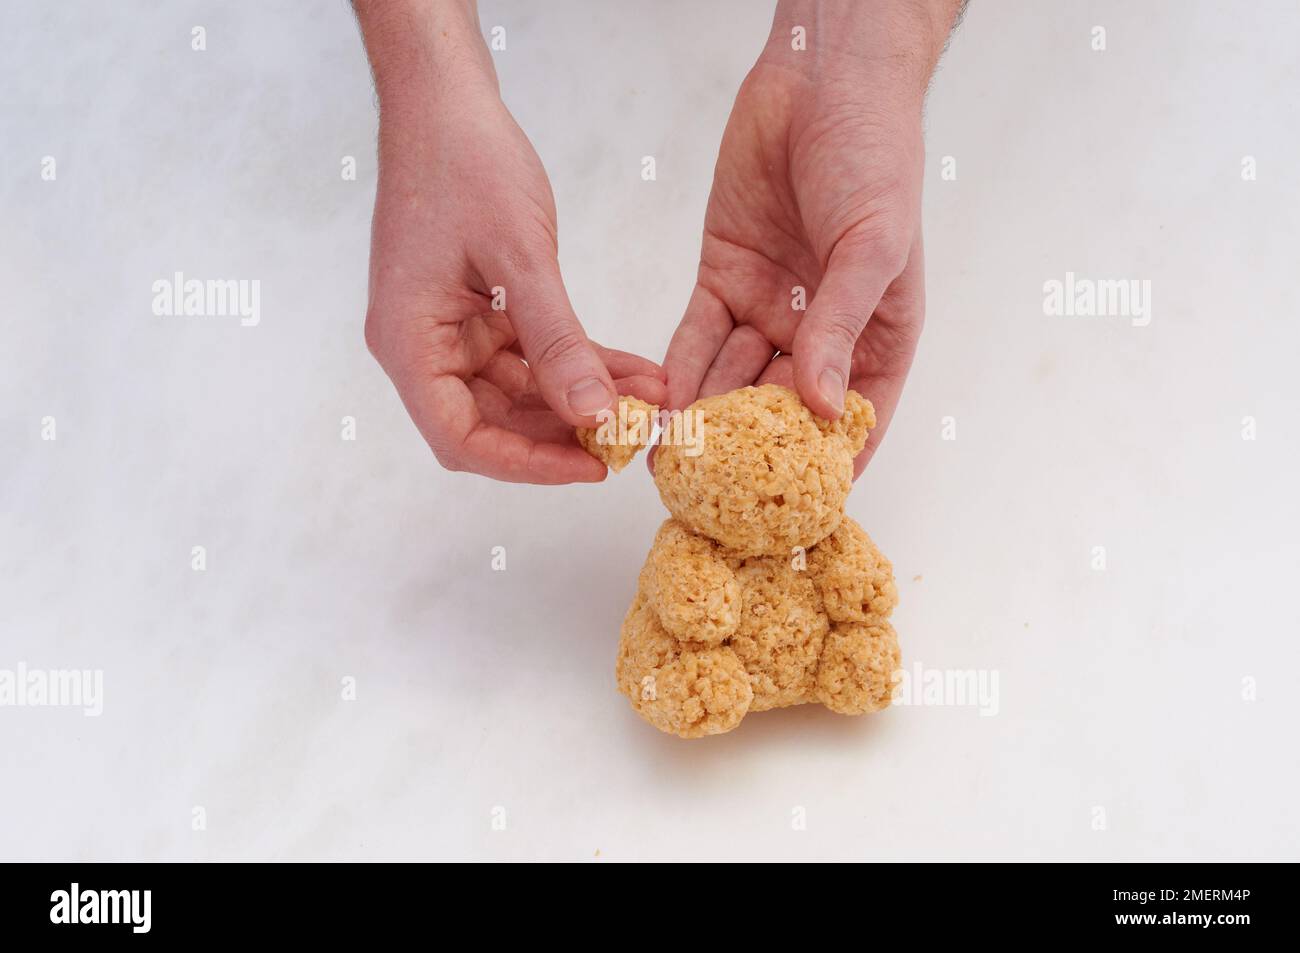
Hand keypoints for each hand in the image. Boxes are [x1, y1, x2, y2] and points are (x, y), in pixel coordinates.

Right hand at [358, 1, 665, 482]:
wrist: (446, 105)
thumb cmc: (464, 164)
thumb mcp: (519, 257)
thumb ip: (557, 342)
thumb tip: (595, 415)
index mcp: (410, 342)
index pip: (461, 439)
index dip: (527, 464)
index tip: (591, 466)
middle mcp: (425, 347)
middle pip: (494, 424)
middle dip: (567, 433)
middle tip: (634, 435)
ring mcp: (454, 333)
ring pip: (523, 394)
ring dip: (584, 399)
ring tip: (650, 401)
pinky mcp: (483, 315)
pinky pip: (535, 357)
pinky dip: (581, 365)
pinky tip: (636, 372)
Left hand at [663, 0, 958, 475]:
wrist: (821, 79)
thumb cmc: (874, 156)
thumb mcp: (870, 245)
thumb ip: (840, 324)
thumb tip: (822, 403)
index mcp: (877, 333)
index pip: (856, 415)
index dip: (830, 463)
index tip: (800, 513)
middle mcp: (822, 330)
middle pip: (783, 406)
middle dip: (752, 453)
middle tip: (718, 497)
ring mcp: (769, 307)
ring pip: (734, 378)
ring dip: (708, 420)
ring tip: (679, 463)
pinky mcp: (723, 279)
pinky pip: (697, 337)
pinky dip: (680, 372)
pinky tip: (663, 409)